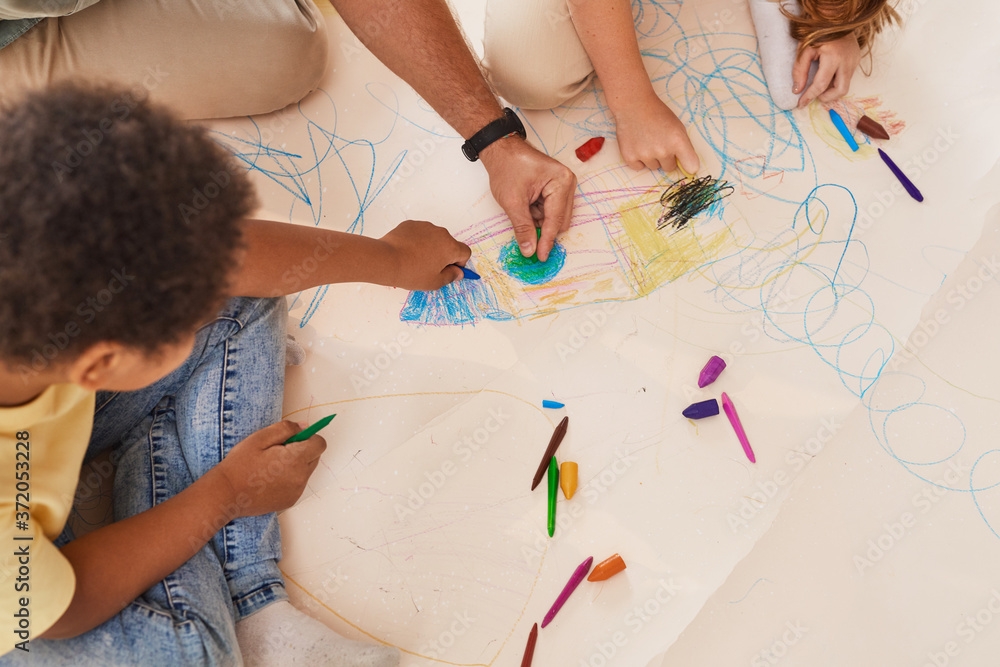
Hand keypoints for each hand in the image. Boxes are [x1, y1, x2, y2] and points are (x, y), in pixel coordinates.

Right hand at [215, 421, 326, 516]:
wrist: (226, 494)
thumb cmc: (240, 465)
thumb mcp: (260, 438)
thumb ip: (286, 429)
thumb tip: (305, 426)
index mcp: (295, 459)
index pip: (320, 444)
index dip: (309, 437)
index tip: (294, 438)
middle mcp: (300, 477)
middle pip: (315, 457)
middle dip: (302, 450)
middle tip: (278, 451)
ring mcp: (296, 491)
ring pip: (306, 471)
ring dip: (296, 465)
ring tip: (271, 466)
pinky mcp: (290, 501)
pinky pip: (297, 484)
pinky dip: (289, 479)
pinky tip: (269, 479)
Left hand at [379, 219, 470, 289]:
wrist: (386, 260)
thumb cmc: (411, 272)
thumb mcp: (435, 282)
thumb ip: (451, 276)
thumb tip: (458, 272)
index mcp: (450, 247)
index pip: (465, 252)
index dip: (460, 263)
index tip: (450, 270)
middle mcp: (440, 233)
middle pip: (449, 244)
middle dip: (444, 255)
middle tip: (430, 268)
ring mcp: (425, 226)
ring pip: (434, 238)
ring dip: (430, 247)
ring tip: (415, 260)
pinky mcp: (411, 224)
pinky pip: (420, 233)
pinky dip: (417, 241)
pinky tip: (407, 252)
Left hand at [480, 137, 576, 262]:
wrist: (501, 149)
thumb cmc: (507, 166)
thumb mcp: (512, 201)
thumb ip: (522, 227)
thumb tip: (529, 249)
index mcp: (561, 182)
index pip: (555, 220)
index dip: (547, 241)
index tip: (541, 256)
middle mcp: (567, 183)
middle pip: (560, 221)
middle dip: (541, 227)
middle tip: (524, 232)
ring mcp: (564, 185)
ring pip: (555, 217)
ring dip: (538, 219)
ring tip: (522, 205)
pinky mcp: (557, 188)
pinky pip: (550, 210)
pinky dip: (537, 213)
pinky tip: (526, 203)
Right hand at [613, 93, 698, 173]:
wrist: (633, 104)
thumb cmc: (657, 114)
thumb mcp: (677, 126)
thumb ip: (684, 147)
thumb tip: (689, 167)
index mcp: (678, 141)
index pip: (691, 166)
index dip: (689, 166)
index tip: (686, 164)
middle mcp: (662, 150)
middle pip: (669, 168)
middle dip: (666, 158)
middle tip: (659, 142)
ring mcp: (645, 155)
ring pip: (653, 167)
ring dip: (651, 157)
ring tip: (646, 140)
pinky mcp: (629, 157)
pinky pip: (639, 167)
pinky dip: (638, 159)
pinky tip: (637, 145)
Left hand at [794, 32, 861, 106]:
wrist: (837, 19)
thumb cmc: (819, 32)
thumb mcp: (804, 49)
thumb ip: (800, 70)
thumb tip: (797, 90)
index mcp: (833, 57)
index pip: (821, 84)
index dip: (810, 96)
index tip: (801, 104)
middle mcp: (847, 61)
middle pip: (840, 91)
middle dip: (826, 97)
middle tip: (814, 95)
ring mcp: (854, 61)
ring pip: (845, 86)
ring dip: (831, 90)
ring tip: (820, 84)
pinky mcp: (856, 61)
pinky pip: (847, 78)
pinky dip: (836, 81)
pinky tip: (828, 75)